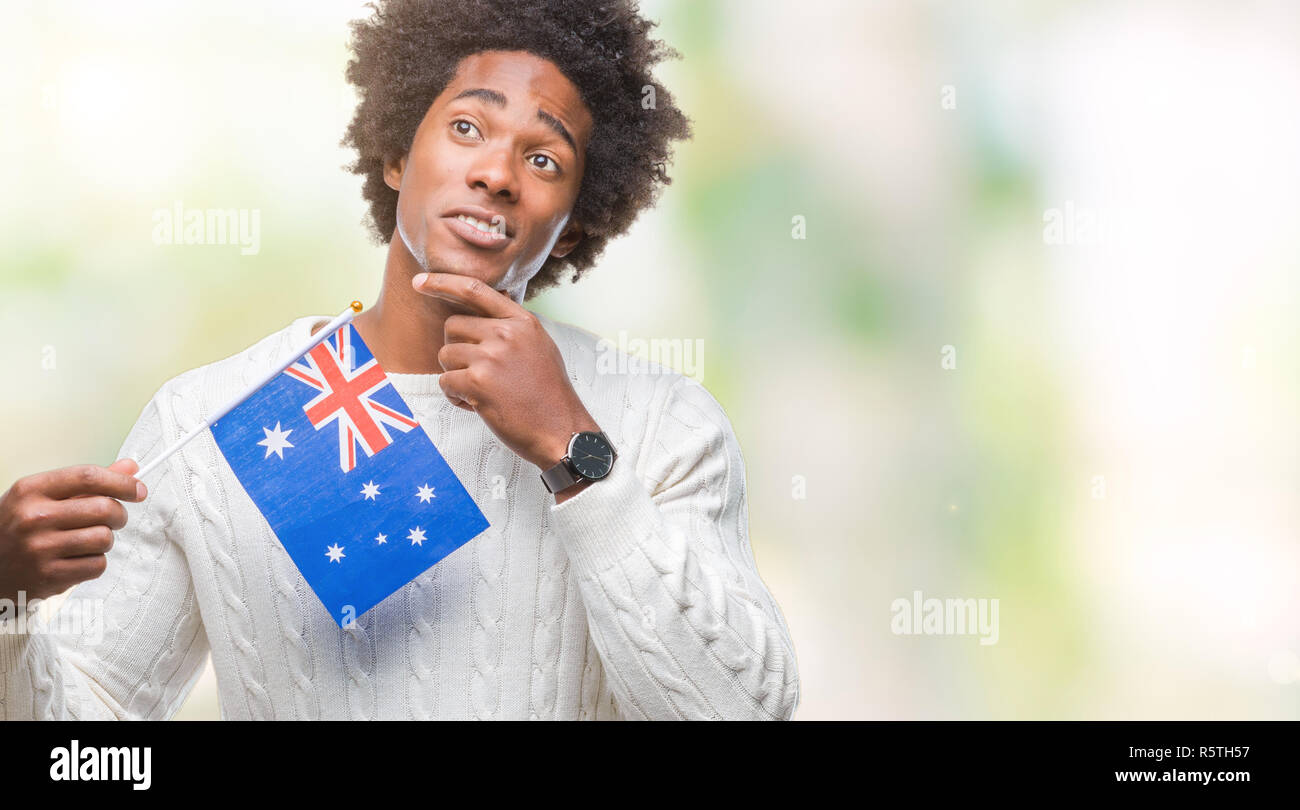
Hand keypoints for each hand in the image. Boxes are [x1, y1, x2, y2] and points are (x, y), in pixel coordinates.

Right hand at [0, 458, 145, 602]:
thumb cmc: (17, 527)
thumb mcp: (40, 497)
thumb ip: (85, 483)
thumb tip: (129, 467)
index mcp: (31, 490)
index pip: (88, 477)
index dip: (121, 482)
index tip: (138, 489)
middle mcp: (33, 518)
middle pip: (104, 508)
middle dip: (119, 514)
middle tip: (113, 519)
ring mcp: (40, 549)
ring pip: (104, 538)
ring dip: (105, 540)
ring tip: (87, 540)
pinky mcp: (49, 576)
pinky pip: (97, 565)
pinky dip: (95, 562)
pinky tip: (76, 559)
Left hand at [412, 272, 601, 470]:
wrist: (561, 430)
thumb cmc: (548, 394)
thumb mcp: (540, 347)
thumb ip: (514, 326)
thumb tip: (491, 302)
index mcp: (522, 322)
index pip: (475, 290)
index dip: (443, 282)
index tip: (419, 281)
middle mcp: (506, 334)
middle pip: (452, 326)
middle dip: (455, 349)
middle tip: (476, 373)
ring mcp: (491, 357)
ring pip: (445, 355)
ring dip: (455, 376)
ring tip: (481, 392)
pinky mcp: (478, 383)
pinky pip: (445, 382)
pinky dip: (455, 397)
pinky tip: (478, 406)